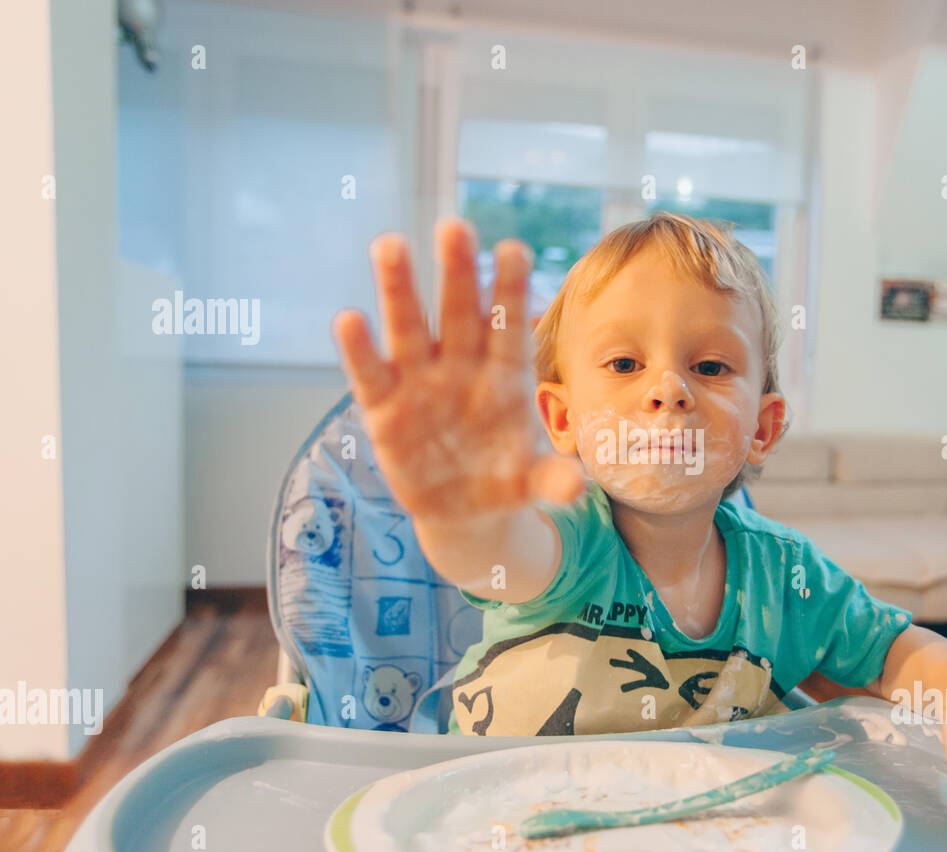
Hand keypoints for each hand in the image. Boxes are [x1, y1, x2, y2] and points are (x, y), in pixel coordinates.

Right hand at [332, 219, 585, 523]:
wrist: (466, 509)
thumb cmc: (506, 477)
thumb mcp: (533, 481)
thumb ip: (552, 480)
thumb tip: (575, 489)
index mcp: (504, 375)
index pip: (509, 327)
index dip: (510, 290)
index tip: (514, 249)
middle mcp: (460, 367)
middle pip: (458, 313)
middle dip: (457, 272)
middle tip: (454, 226)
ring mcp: (420, 384)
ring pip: (409, 328)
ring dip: (399, 289)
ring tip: (391, 244)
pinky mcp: (384, 410)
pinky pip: (370, 375)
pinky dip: (359, 350)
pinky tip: (349, 319)